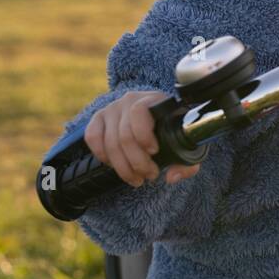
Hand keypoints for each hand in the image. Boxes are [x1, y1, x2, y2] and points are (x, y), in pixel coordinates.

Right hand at [84, 90, 201, 187]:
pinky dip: (103, 156)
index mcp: (154, 100)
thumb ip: (186, 163)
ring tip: (137, 179)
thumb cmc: (172, 132)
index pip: (139, 112)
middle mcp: (130, 100)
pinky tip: (116, 165)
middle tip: (150, 175)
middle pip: (124, 135)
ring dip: (123, 167)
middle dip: (137, 162)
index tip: (154, 152)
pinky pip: (92, 138)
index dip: (143, 135)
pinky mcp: (98, 118)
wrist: (156, 118)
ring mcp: (112, 108)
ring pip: (109, 142)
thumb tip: (171, 177)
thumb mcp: (185, 145)